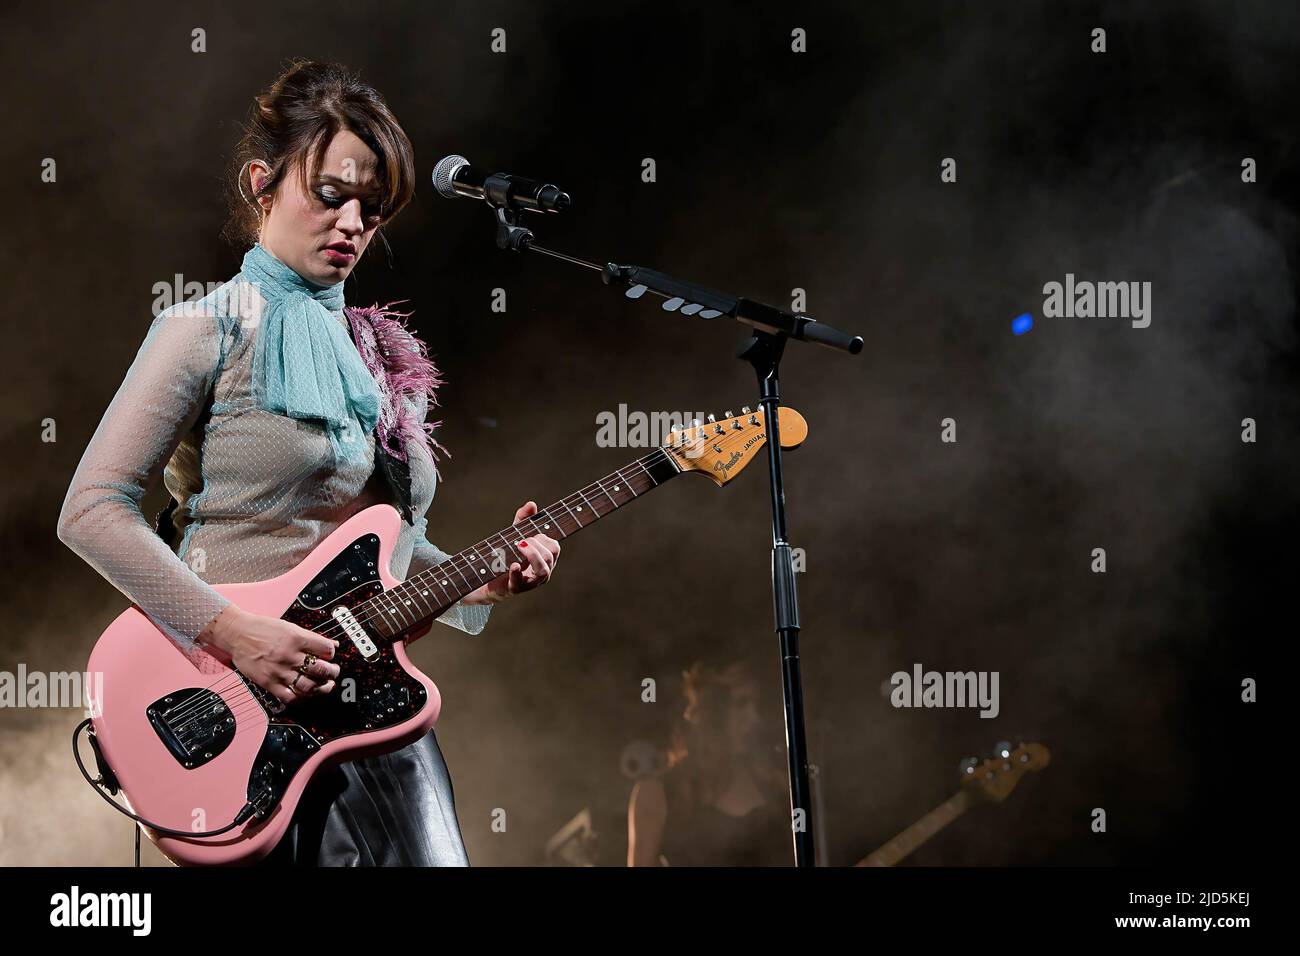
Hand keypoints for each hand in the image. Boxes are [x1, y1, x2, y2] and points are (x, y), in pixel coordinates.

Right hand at [198, 605, 340, 704]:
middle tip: (333, 672)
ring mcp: (279, 670)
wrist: (237, 634)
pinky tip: (305, 693)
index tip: (330, 655)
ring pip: (308, 686)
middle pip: (321, 669)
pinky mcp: (268, 682)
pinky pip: (289, 696)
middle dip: (332, 672)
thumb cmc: (262, 629)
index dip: (332, 654)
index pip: (326, 649)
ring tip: (325, 685)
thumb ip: (311, 638)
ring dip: (321, 688)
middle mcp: (289, 655)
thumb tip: (332, 645)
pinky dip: (300, 697)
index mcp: (297, 638)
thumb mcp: (290, 627)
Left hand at [464, 501, 559, 603]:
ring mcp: (530, 582)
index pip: (554, 547)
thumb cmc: (505, 555)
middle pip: (550, 556)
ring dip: (533, 556)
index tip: (532, 534)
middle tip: (521, 541)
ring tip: (519, 546)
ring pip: (543, 571)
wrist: (484, 576)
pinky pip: (520, 583)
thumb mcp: (514, 534)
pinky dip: (517, 573)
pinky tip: (513, 564)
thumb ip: (523, 520)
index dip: (544, 538)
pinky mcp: (515, 589)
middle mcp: (541, 572)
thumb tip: (532, 504)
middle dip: (536, 545)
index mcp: (544, 559)